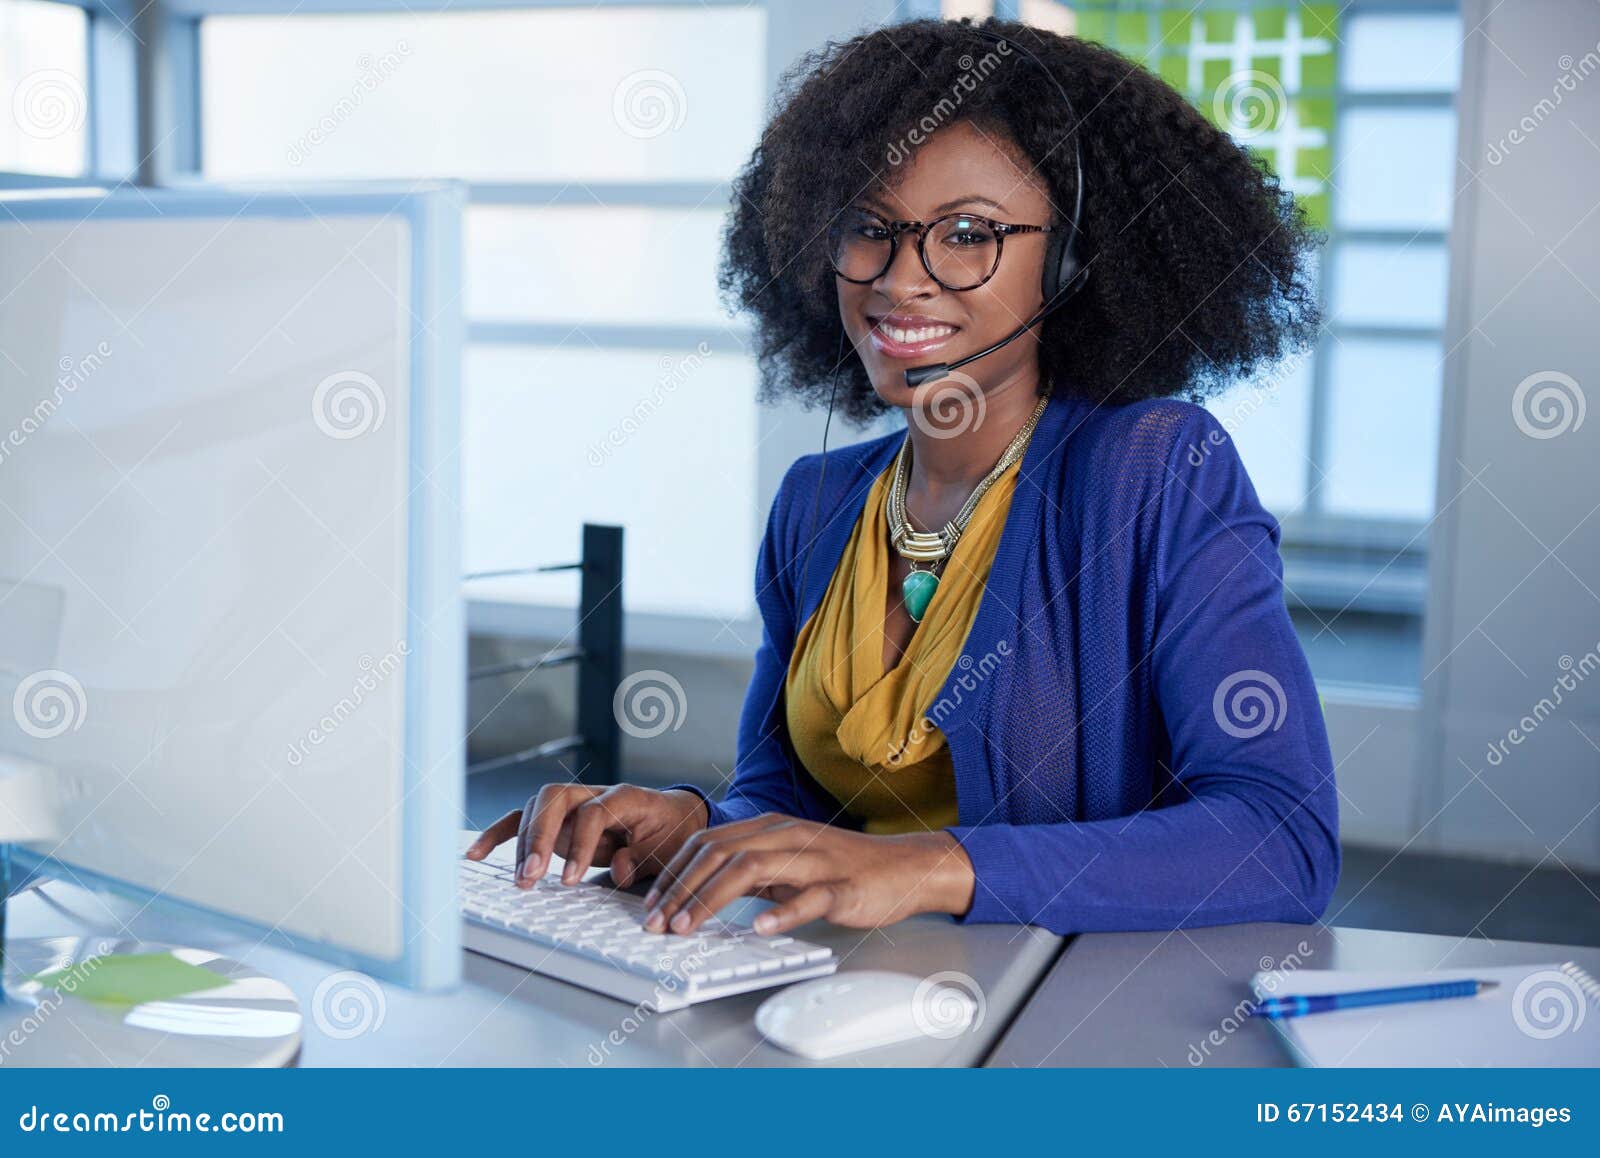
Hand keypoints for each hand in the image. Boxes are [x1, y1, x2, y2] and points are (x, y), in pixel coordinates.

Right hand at [465, 783, 708, 888]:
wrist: (673, 817)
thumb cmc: (670, 833)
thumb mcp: (668, 849)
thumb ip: (643, 857)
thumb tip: (617, 866)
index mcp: (625, 796)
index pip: (593, 812)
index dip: (578, 844)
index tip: (569, 879)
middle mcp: (592, 792)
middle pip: (554, 799)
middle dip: (539, 836)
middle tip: (532, 875)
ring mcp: (572, 802)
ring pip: (535, 809)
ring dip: (522, 843)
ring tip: (519, 879)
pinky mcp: (557, 818)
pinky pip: (522, 821)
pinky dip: (499, 835)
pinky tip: (476, 854)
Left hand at [640, 813, 975, 936]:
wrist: (904, 867)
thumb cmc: (843, 868)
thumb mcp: (787, 862)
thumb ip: (749, 870)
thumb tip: (700, 891)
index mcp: (768, 829)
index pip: (706, 844)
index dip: (672, 873)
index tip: (650, 904)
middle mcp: (785, 836)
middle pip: (719, 854)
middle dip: (680, 888)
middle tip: (656, 922)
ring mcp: (814, 859)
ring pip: (751, 870)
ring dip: (711, 900)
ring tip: (687, 927)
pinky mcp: (842, 885)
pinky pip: (809, 897)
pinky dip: (782, 911)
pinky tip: (761, 927)